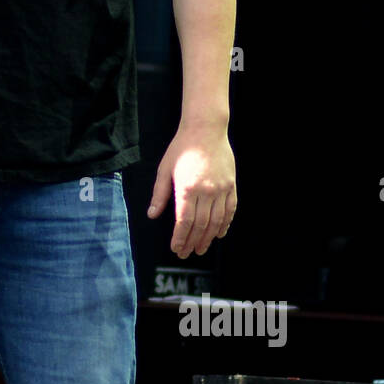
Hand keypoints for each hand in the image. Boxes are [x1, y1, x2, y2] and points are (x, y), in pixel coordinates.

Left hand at [147, 126, 235, 258]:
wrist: (205, 129)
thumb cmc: (182, 148)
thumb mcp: (164, 170)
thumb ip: (159, 195)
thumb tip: (152, 215)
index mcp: (187, 188)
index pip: (184, 221)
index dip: (180, 238)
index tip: (176, 249)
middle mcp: (206, 191)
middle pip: (200, 225)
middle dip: (193, 242)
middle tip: (187, 253)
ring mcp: (221, 189)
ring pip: (216, 221)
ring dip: (208, 237)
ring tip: (201, 248)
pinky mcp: (231, 185)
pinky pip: (230, 210)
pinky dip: (225, 224)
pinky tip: (219, 233)